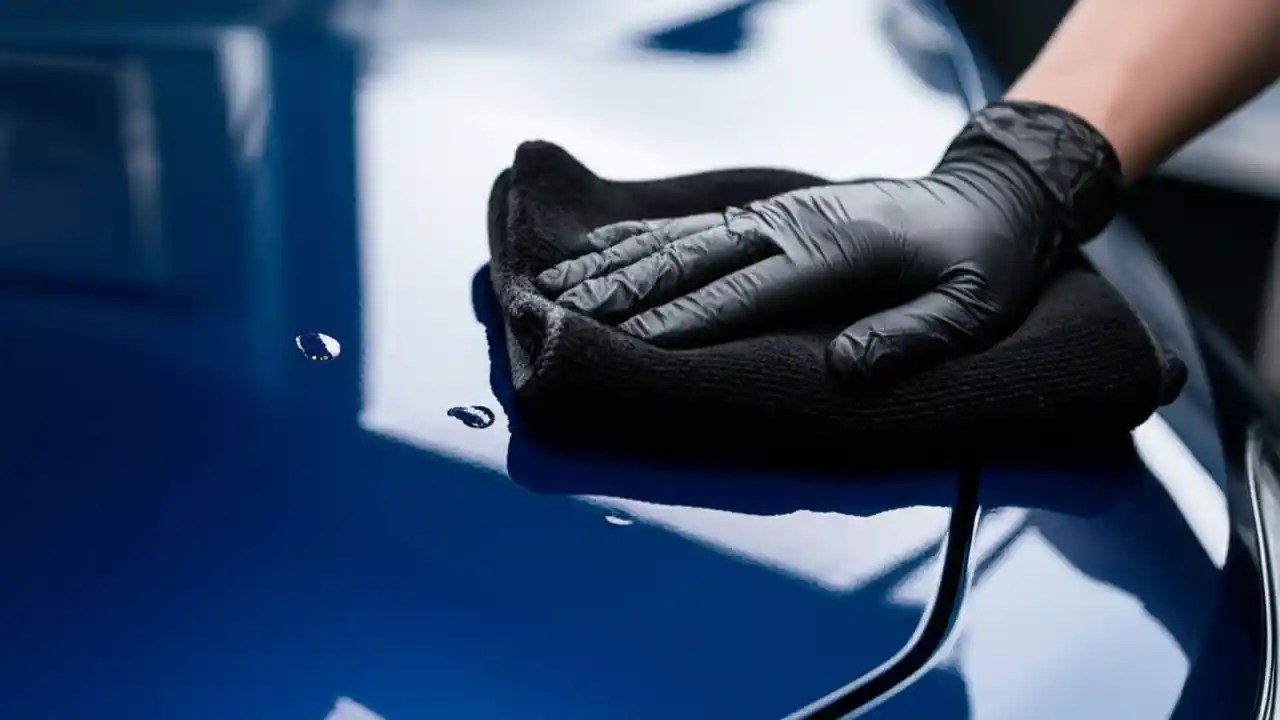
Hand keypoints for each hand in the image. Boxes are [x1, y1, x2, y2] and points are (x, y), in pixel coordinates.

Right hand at [535, 101, 1122, 382]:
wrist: (988, 196)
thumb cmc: (981, 261)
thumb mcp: (972, 308)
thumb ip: (910, 337)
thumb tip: (843, 368)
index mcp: (838, 251)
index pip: (744, 293)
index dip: (681, 318)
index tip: (622, 338)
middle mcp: (795, 226)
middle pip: (693, 260)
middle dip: (623, 290)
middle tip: (560, 315)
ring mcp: (779, 214)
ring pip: (682, 239)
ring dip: (616, 261)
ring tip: (556, 282)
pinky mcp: (774, 213)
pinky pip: (697, 224)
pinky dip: (642, 235)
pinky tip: (602, 247)